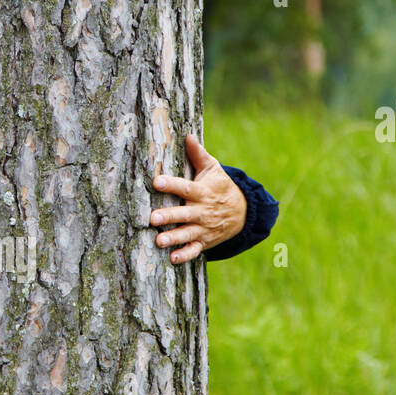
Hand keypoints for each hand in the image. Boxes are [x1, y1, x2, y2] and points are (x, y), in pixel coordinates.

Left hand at [151, 134, 246, 262]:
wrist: (242, 212)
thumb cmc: (220, 186)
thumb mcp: (213, 169)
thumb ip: (198, 154)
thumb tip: (188, 135)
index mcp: (202, 192)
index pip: (186, 187)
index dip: (171, 184)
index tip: (156, 181)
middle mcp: (202, 211)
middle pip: (185, 214)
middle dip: (169, 216)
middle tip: (153, 218)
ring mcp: (203, 228)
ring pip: (188, 234)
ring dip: (174, 238)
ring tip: (159, 241)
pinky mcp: (204, 241)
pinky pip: (195, 250)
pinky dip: (185, 255)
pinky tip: (172, 258)